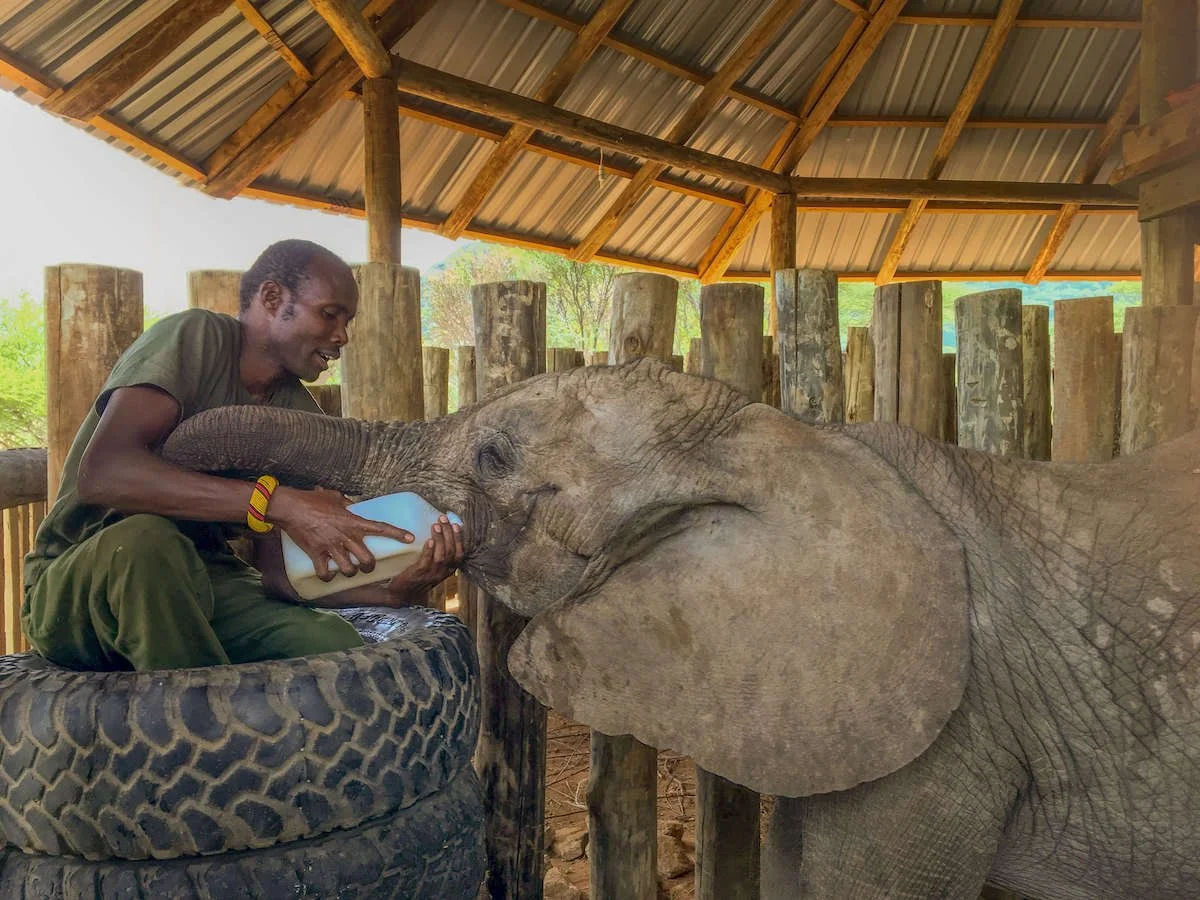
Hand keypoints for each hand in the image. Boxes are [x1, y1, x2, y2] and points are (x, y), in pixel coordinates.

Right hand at [267, 485, 414, 580]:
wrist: (290, 507)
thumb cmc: (312, 500)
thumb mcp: (334, 497)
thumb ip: (346, 502)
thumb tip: (351, 504)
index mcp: (353, 522)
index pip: (380, 528)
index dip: (397, 533)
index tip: (410, 538)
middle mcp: (345, 536)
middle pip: (367, 559)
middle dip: (370, 566)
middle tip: (367, 566)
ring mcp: (331, 547)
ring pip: (349, 570)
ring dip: (351, 573)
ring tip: (348, 571)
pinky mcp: (316, 554)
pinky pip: (325, 573)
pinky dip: (328, 577)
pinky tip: (329, 575)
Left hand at [384, 516, 464, 605]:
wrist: (400, 593)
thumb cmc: (416, 577)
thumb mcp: (432, 567)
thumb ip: (438, 554)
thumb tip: (440, 531)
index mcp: (447, 570)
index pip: (459, 553)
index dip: (459, 539)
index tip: (456, 524)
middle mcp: (442, 573)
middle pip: (451, 552)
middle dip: (448, 533)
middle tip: (443, 519)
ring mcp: (431, 575)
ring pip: (441, 556)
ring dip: (440, 539)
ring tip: (436, 526)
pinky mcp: (418, 575)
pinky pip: (426, 562)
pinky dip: (429, 551)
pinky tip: (429, 541)